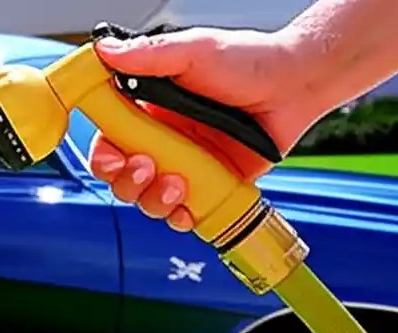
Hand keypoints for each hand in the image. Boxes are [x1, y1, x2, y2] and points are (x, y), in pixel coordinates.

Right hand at [87, 27, 320, 231]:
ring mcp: (184, 166)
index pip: (107, 140)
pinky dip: (180, 216)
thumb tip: (105, 51)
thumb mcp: (194, 51)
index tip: (113, 155)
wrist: (294, 83)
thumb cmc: (248, 61)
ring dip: (154, 199)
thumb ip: (149, 55)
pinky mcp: (209, 187)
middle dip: (127, 181)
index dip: (103, 154)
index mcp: (147, 110)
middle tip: (147, 168)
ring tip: (178, 183)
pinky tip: (189, 204)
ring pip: (147, 199)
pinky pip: (182, 213)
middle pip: (121, 177)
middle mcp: (161, 141)